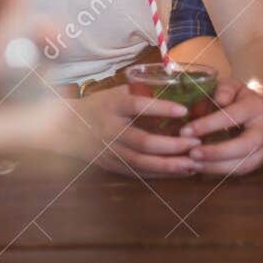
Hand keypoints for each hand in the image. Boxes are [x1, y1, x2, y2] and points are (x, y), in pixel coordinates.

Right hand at [76, 85, 200, 177]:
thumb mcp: (114, 93)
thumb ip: (139, 92)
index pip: (137, 106)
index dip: (160, 108)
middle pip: (143, 141)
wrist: (66, 129)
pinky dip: (161, 174)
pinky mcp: (112, 166)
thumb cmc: (97, 106)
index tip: (184, 111)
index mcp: (111, 106)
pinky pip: (139, 173)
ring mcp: (110, 151)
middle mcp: (110, 130)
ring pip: (142, 162)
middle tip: (196, 142)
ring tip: (193, 163)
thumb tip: (176, 88)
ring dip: (170, 164)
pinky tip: (180, 171)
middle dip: (172, 145)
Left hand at [180, 79, 262, 176]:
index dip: (209, 125)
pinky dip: (220, 171)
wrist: (257, 112)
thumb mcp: (230, 86)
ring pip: (244, 163)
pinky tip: (201, 168)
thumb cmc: (236, 97)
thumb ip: (223, 90)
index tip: (185, 131)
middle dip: (217, 152)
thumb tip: (219, 100)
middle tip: (192, 154)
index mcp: (256, 106)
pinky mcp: (259, 161)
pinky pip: (240, 171)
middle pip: (244, 146)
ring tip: (193, 164)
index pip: (233, 116)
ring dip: (217, 166)